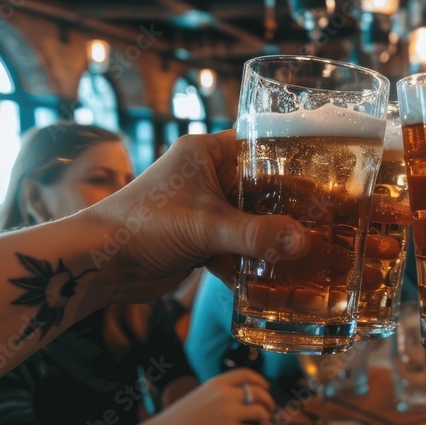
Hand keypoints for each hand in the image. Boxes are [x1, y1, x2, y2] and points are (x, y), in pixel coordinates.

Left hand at [79, 130, 310, 302]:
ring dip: (272, 237)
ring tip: (310, 249)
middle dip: (289, 208)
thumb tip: (304, 243)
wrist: (99, 265)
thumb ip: (256, 235)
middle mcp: (206, 177)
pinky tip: (278, 276)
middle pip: (261, 189)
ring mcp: (203, 210)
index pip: (261, 148)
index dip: (293, 161)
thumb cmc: (142, 225)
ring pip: (250, 221)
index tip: (326, 178)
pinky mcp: (198, 240)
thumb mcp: (206, 226)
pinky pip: (236, 246)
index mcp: (206, 153)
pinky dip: (252, 261)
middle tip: (326, 220)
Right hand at [158, 368, 274, 424]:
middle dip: (268, 402)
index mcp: (217, 383)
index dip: (260, 381)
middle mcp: (225, 394)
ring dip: (265, 419)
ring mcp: (228, 413)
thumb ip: (219, 392)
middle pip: (259, 393)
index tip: (266, 387)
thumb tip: (239, 397)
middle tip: (269, 410)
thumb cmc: (180, 417)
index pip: (246, 374)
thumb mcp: (200, 393)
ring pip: (260, 412)